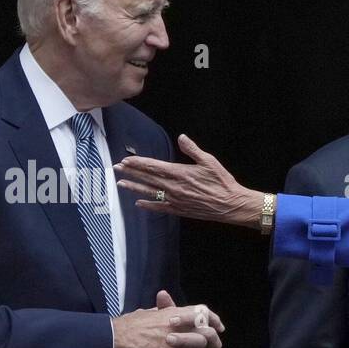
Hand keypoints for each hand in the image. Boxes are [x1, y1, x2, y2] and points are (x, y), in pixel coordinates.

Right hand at [111, 293, 224, 347]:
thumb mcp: (152, 311)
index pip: (204, 313)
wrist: (119, 336)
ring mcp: (174, 343)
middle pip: (207, 336)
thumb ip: (165, 308)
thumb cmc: (133, 323)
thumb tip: (168, 302)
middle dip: (210, 345)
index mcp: (177, 313)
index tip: (218, 328)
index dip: (214, 320)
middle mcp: (179, 326)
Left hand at [115, 135, 263, 227]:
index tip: (126, 160)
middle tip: (116, 169)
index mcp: (180, 173)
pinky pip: (160, 207)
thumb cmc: (222, 182)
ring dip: (134, 188)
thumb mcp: (210, 161)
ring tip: (121, 184)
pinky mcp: (180, 209)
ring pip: (150, 192)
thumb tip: (182, 137)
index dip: (138, 163)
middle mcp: (174, 187)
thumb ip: (193, 150)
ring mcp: (176, 200)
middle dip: (131, 173)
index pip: (153, 166)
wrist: (231, 205)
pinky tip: (138, 203)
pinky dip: (148, 205)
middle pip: (147, 178)